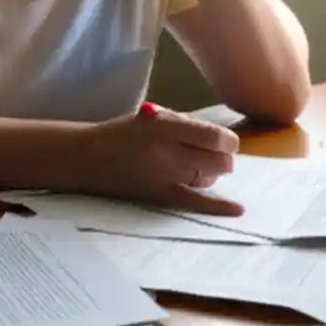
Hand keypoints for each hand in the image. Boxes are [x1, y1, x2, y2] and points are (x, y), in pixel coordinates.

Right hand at [77, 106, 243, 215]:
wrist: (88, 157)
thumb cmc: (123, 133)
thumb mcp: (154, 116)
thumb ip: (184, 125)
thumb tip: (217, 139)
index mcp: (166, 126)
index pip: (214, 136)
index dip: (228, 142)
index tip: (227, 143)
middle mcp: (168, 151)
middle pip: (217, 160)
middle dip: (224, 159)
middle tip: (216, 158)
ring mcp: (164, 176)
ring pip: (209, 179)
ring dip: (213, 174)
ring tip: (201, 169)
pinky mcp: (159, 195)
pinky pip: (195, 202)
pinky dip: (218, 206)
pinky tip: (237, 209)